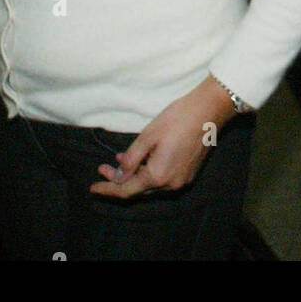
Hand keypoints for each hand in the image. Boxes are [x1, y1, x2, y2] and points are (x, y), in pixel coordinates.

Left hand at [89, 77, 234, 199]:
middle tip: (103, 166)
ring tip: (119, 160)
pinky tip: (141, 159)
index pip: (126, 190)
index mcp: (158, 176)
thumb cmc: (176, 119)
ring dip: (134, 174)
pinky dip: (149, 171)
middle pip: (139, 189)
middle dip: (120, 180)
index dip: (108, 189)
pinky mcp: (188, 172)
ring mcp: (182, 180)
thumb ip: (130, 159)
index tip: (92, 187)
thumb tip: (117, 176)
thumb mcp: (147, 137)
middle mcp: (170, 184)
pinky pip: (163, 178)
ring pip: (151, 183)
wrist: (208, 111)